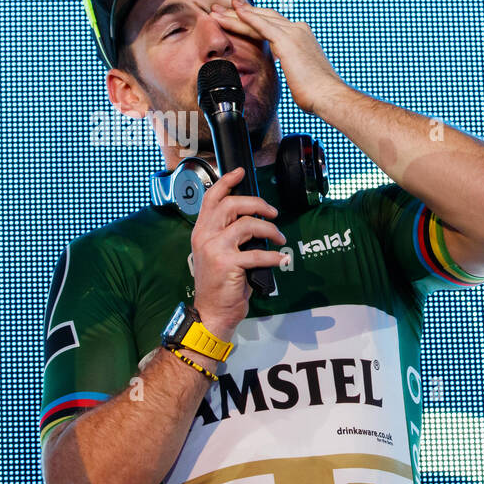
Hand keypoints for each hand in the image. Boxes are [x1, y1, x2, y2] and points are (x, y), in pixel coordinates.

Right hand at [189, 166, 286, 339]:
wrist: (212, 311)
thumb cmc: (219, 284)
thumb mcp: (217, 254)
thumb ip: (228, 235)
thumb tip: (256, 222)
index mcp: (202, 231)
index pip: (211, 199)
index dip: (226, 182)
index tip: (240, 172)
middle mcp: (205, 236)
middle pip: (232, 205)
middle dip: (257, 203)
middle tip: (273, 212)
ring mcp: (215, 249)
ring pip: (248, 225)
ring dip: (270, 229)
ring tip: (280, 238)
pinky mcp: (228, 264)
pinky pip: (258, 254)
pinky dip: (274, 256)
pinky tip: (281, 259)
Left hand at [211, 0, 348, 116]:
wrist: (328, 95)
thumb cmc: (317, 92)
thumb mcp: (302, 74)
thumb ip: (294, 68)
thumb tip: (294, 78)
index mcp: (302, 36)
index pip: (272, 23)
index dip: (253, 18)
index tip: (237, 16)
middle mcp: (298, 30)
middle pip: (263, 16)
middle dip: (239, 13)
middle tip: (219, 9)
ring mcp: (293, 33)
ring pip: (258, 19)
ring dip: (235, 15)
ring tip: (216, 11)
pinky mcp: (286, 41)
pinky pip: (261, 26)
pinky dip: (246, 18)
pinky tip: (234, 13)